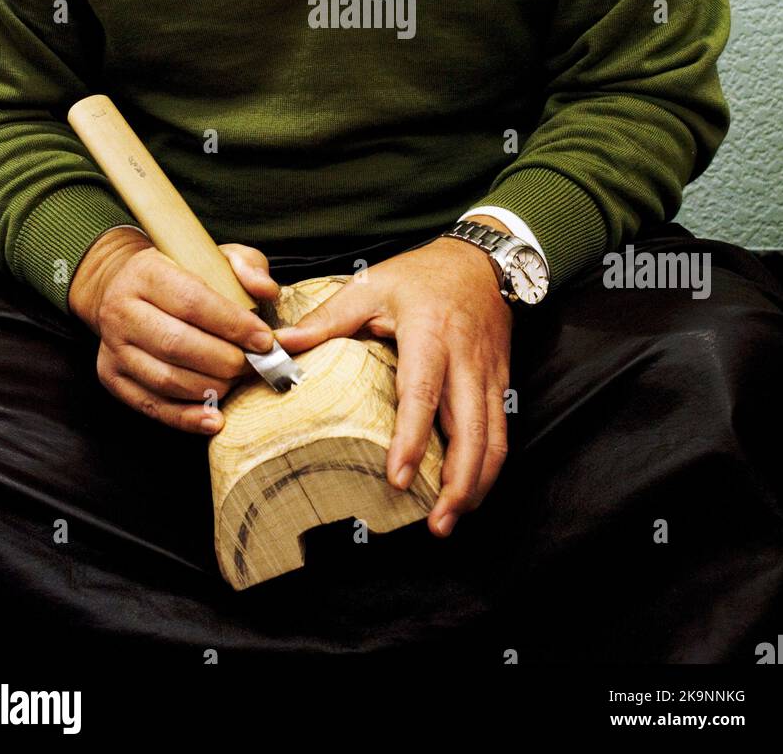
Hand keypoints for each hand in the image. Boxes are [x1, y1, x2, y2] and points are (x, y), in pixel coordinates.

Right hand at [69, 229, 281, 434]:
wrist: (125, 288)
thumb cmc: (180, 275)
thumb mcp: (215, 258)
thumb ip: (247, 266)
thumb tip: (267, 291)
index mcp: (146, 272)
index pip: (191, 301)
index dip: (232, 324)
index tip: (265, 340)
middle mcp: (122, 310)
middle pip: (177, 344)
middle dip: (226, 360)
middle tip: (257, 364)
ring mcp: (113, 347)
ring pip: (166, 379)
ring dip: (212, 387)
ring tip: (239, 381)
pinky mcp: (112, 377)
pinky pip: (151, 406)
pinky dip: (187, 418)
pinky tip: (215, 419)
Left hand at [273, 231, 512, 537]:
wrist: (480, 259)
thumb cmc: (422, 274)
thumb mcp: (372, 285)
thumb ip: (328, 317)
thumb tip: (282, 345)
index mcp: (430, 335)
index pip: (423, 392)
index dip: (412, 437)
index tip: (399, 478)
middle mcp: (465, 360)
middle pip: (471, 428)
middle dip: (459, 481)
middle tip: (437, 522)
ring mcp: (488, 374)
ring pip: (493, 437)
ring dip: (477, 482)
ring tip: (452, 518)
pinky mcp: (501, 382)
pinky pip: (500, 430)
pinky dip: (488, 465)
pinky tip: (469, 490)